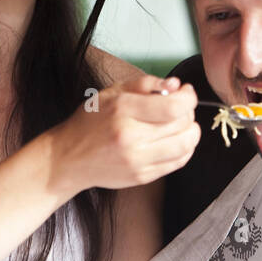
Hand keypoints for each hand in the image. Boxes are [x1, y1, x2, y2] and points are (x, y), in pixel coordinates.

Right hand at [46, 74, 199, 192]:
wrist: (69, 158)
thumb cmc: (90, 122)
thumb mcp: (111, 92)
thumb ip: (145, 84)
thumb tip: (175, 85)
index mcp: (123, 111)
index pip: (174, 107)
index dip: (188, 98)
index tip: (186, 92)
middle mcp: (131, 137)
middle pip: (182, 125)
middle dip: (189, 112)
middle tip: (182, 106)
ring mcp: (137, 161)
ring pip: (185, 146)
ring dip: (191, 132)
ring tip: (183, 124)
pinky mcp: (142, 176)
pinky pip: (177, 162)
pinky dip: (185, 149)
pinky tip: (176, 140)